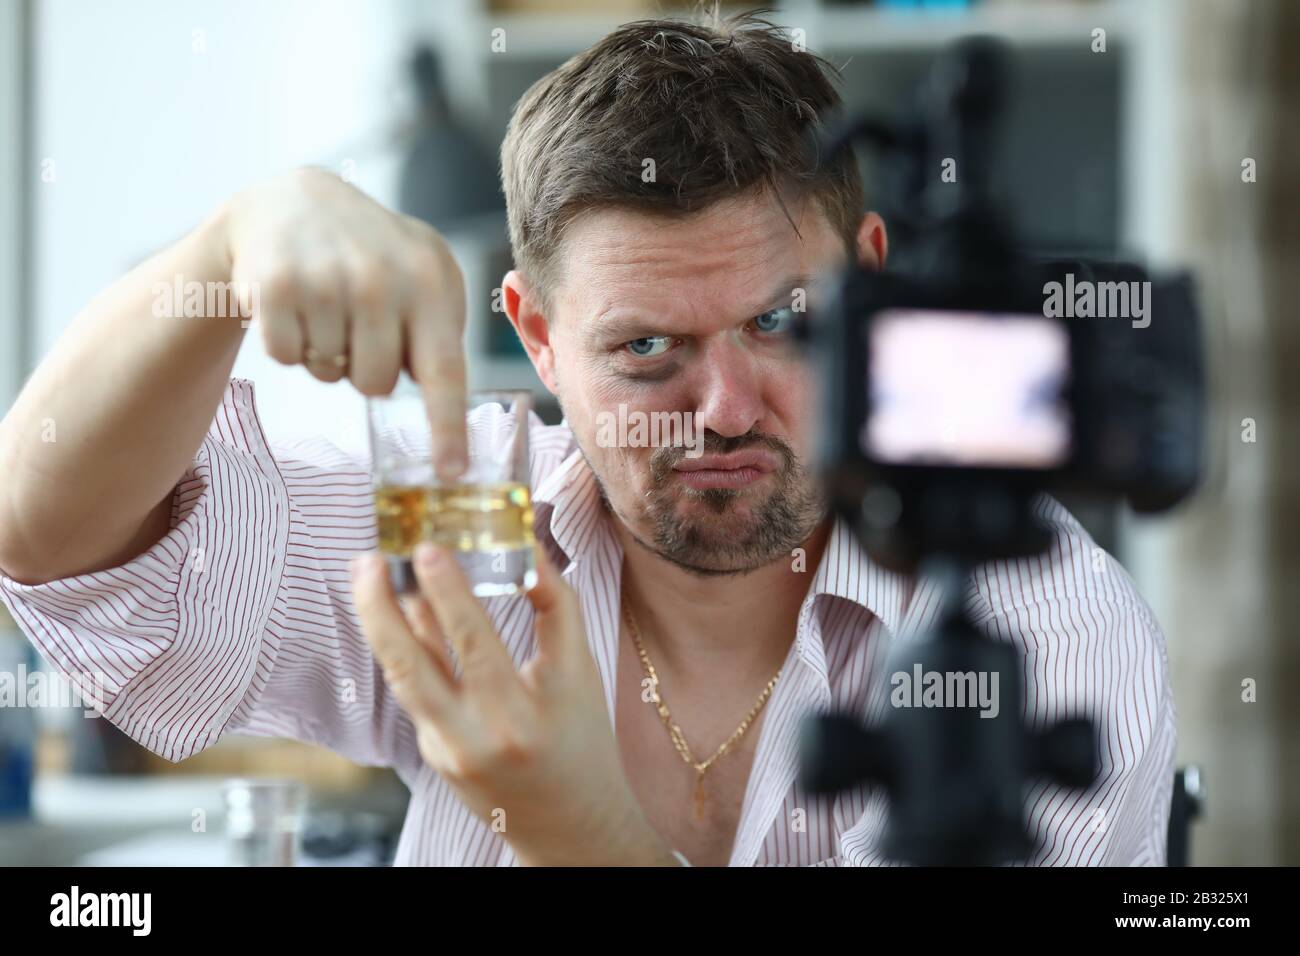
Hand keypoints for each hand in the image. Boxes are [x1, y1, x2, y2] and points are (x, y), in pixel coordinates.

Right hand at [223, 167, 467, 475]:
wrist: (294, 204)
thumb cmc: (374, 258)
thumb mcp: (424, 278)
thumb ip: (441, 337)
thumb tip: (451, 420)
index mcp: (432, 280)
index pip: (444, 370)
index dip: (447, 428)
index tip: (450, 473)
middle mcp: (382, 278)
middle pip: (377, 384)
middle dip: (366, 369)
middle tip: (357, 324)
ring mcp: (327, 278)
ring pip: (330, 373)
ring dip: (326, 353)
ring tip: (327, 304)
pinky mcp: (275, 283)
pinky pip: (287, 358)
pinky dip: (289, 343)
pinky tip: (295, 303)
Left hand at [349, 541, 677, 865]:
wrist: (571, 824)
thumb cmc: (583, 738)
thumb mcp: (581, 670)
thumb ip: (555, 605)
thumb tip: (524, 543)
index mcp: (522, 714)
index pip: (475, 642)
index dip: (448, 592)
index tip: (429, 547)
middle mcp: (476, 736)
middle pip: (412, 663)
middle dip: (383, 604)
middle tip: (373, 556)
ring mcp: (447, 749)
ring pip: (400, 675)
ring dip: (378, 619)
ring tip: (368, 572)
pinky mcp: (433, 753)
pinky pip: (414, 686)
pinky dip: (406, 642)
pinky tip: (398, 607)